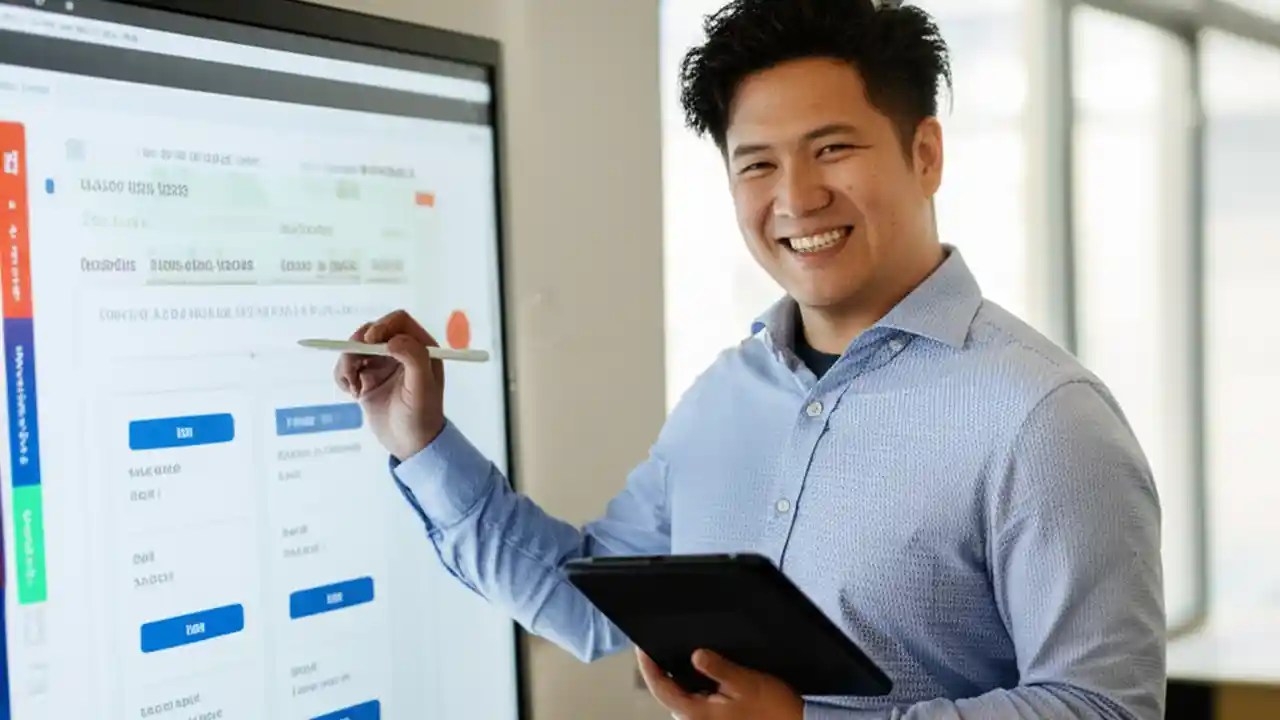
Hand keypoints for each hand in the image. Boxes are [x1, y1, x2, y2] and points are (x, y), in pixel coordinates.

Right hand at [334, 309, 444, 459]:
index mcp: (420, 348)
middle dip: (357, 345)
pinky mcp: (366, 378)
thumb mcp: (423, 387)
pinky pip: (346, 366)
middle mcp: (400, 352)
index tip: (369, 341)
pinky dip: (342, 376)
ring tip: (353, 386)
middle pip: (371, 331)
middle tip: (353, 366)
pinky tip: (352, 393)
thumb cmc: (422, 416)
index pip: (398, 321)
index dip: (382, 326)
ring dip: (347, 363)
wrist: (409, 444)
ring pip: (355, 348)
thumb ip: (414, 359)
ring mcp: (381, 364)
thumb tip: (393, 340)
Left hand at [636, 648, 803, 719]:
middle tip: (660, 645)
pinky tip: (703, 673)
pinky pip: (695, 701)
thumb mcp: (744, 682)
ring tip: (681, 654)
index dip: (647, 667)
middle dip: (663, 670)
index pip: (660, 688)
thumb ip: (717, 668)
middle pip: (668, 693)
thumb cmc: (771, 710)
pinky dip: (693, 685)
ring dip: (680, 678)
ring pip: (682, 697)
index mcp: (696, 714)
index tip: (642, 647)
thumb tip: (695, 655)